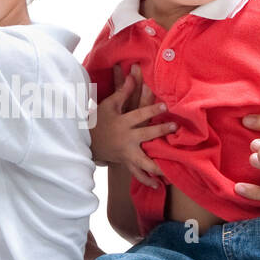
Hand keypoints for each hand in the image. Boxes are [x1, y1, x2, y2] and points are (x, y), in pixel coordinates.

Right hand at [91, 63, 174, 187]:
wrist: (86, 142)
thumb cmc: (99, 121)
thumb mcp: (108, 105)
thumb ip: (122, 92)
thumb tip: (133, 75)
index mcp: (122, 124)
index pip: (138, 115)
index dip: (151, 109)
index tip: (165, 105)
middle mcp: (125, 140)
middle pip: (144, 137)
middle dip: (159, 133)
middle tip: (173, 127)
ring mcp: (126, 153)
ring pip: (142, 162)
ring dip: (157, 166)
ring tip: (170, 170)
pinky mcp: (126, 162)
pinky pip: (137, 173)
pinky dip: (147, 180)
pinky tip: (159, 185)